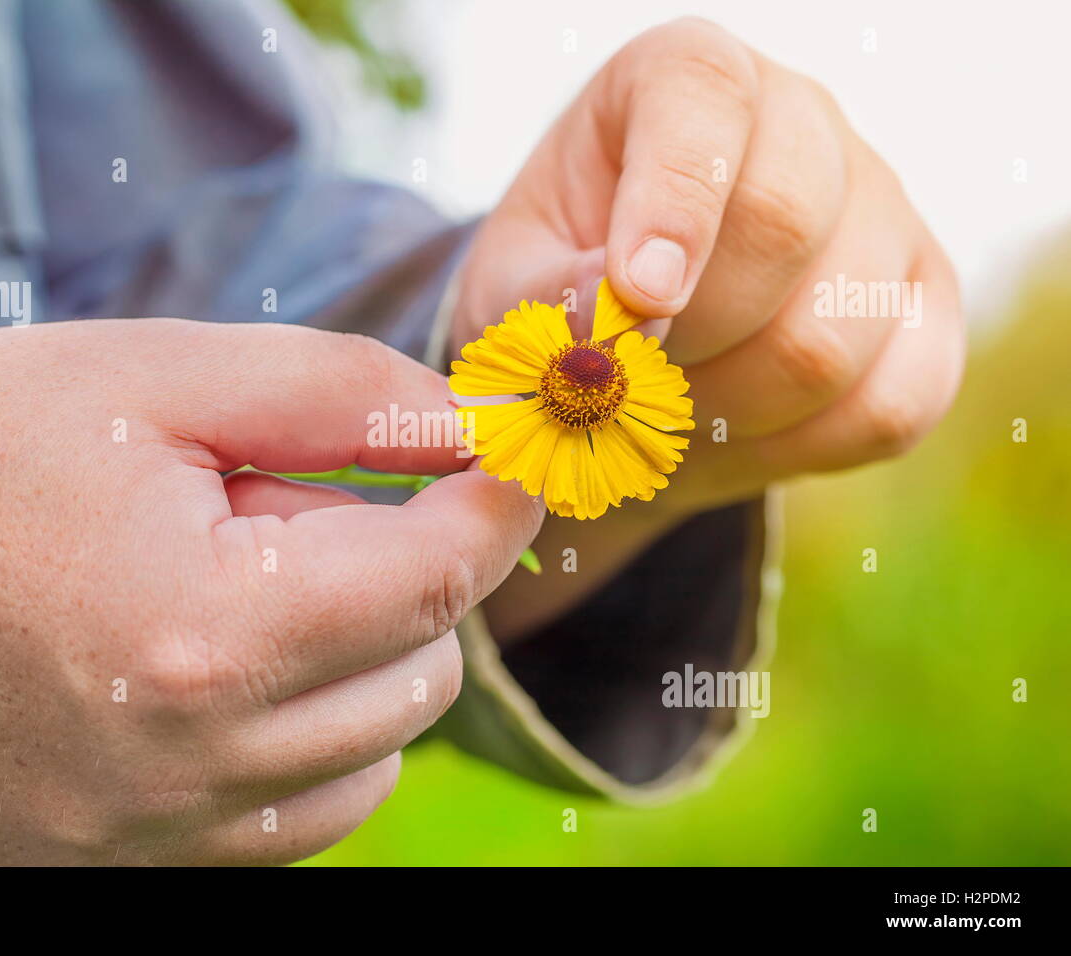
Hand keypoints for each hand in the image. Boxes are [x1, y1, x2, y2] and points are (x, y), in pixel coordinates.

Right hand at [0, 320, 540, 863]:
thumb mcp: (157, 376)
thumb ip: (336, 396)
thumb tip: (470, 428)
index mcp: (200, 633)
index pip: (432, 583)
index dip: (492, 509)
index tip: (510, 459)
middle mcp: (187, 767)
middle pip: (419, 675)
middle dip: (398, 573)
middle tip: (285, 507)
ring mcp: (152, 838)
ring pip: (374, 758)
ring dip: (357, 661)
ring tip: (236, 584)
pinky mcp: (118, 866)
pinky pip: (297, 817)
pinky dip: (305, 738)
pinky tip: (223, 663)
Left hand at [455, 17, 963, 638]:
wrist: (624, 361)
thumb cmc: (556, 294)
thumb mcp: (510, 286)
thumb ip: (541, 293)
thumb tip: (611, 309)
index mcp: (686, 79)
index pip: (702, 102)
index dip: (673, 206)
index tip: (637, 299)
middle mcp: (804, 124)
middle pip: (783, 225)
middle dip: (686, 335)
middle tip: (624, 376)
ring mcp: (883, 214)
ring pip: (832, 338)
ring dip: (725, 409)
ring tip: (666, 407)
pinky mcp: (926, 311)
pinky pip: (890, 405)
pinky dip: (796, 449)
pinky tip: (734, 431)